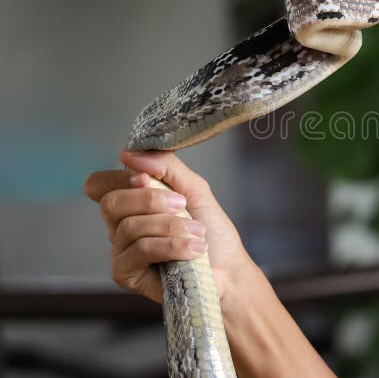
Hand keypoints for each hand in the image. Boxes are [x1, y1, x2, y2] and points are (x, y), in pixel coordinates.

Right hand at [84, 150, 250, 302]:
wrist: (229, 270)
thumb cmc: (212, 232)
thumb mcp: (194, 189)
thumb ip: (166, 167)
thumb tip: (127, 155)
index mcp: (131, 203)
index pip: (100, 184)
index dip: (118, 178)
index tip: (147, 179)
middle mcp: (120, 226)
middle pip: (110, 202)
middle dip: (150, 200)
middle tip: (182, 205)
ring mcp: (121, 251)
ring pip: (130, 226)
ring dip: (171, 226)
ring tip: (197, 232)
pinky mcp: (126, 274)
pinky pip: (140, 250)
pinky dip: (171, 246)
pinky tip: (194, 250)